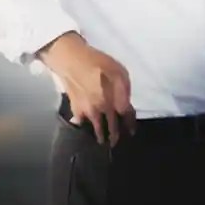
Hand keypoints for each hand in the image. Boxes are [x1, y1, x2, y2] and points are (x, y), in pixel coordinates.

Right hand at [38, 32, 136, 146]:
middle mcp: (101, 110)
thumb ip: (125, 91)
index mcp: (114, 100)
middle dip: (115, 136)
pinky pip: (81, 123)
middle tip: (116, 143)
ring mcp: (87, 111)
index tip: (132, 132)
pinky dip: (84, 128)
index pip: (126, 117)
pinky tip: (85, 129)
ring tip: (102, 141)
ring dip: (101, 135)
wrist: (72, 61)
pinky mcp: (75, 109)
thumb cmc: (98, 64)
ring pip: (96, 128)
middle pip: (111, 127)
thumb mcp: (120, 72)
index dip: (130, 125)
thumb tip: (124, 106)